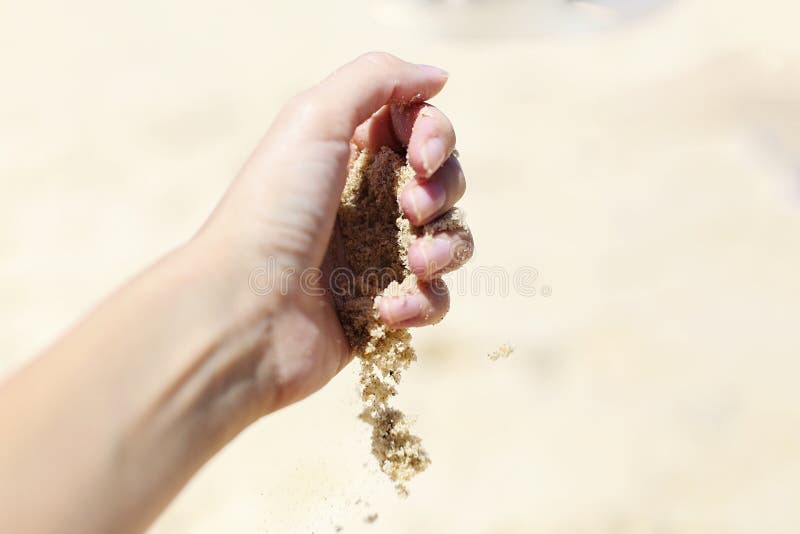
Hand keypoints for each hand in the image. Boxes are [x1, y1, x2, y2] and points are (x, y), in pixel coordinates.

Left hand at [198, 52, 473, 412]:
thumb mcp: (314, 118)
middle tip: (411, 209)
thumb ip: (378, 79)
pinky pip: (433, 300)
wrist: (242, 310)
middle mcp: (366, 201)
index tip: (421, 156)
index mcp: (349, 154)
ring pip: (450, 241)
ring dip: (446, 248)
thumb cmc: (274, 209)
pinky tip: (385, 310)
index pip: (421, 131)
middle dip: (442, 192)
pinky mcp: (380, 307)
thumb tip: (437, 76)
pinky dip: (422, 303)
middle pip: (444, 182)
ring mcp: (375, 256)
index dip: (436, 137)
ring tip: (416, 262)